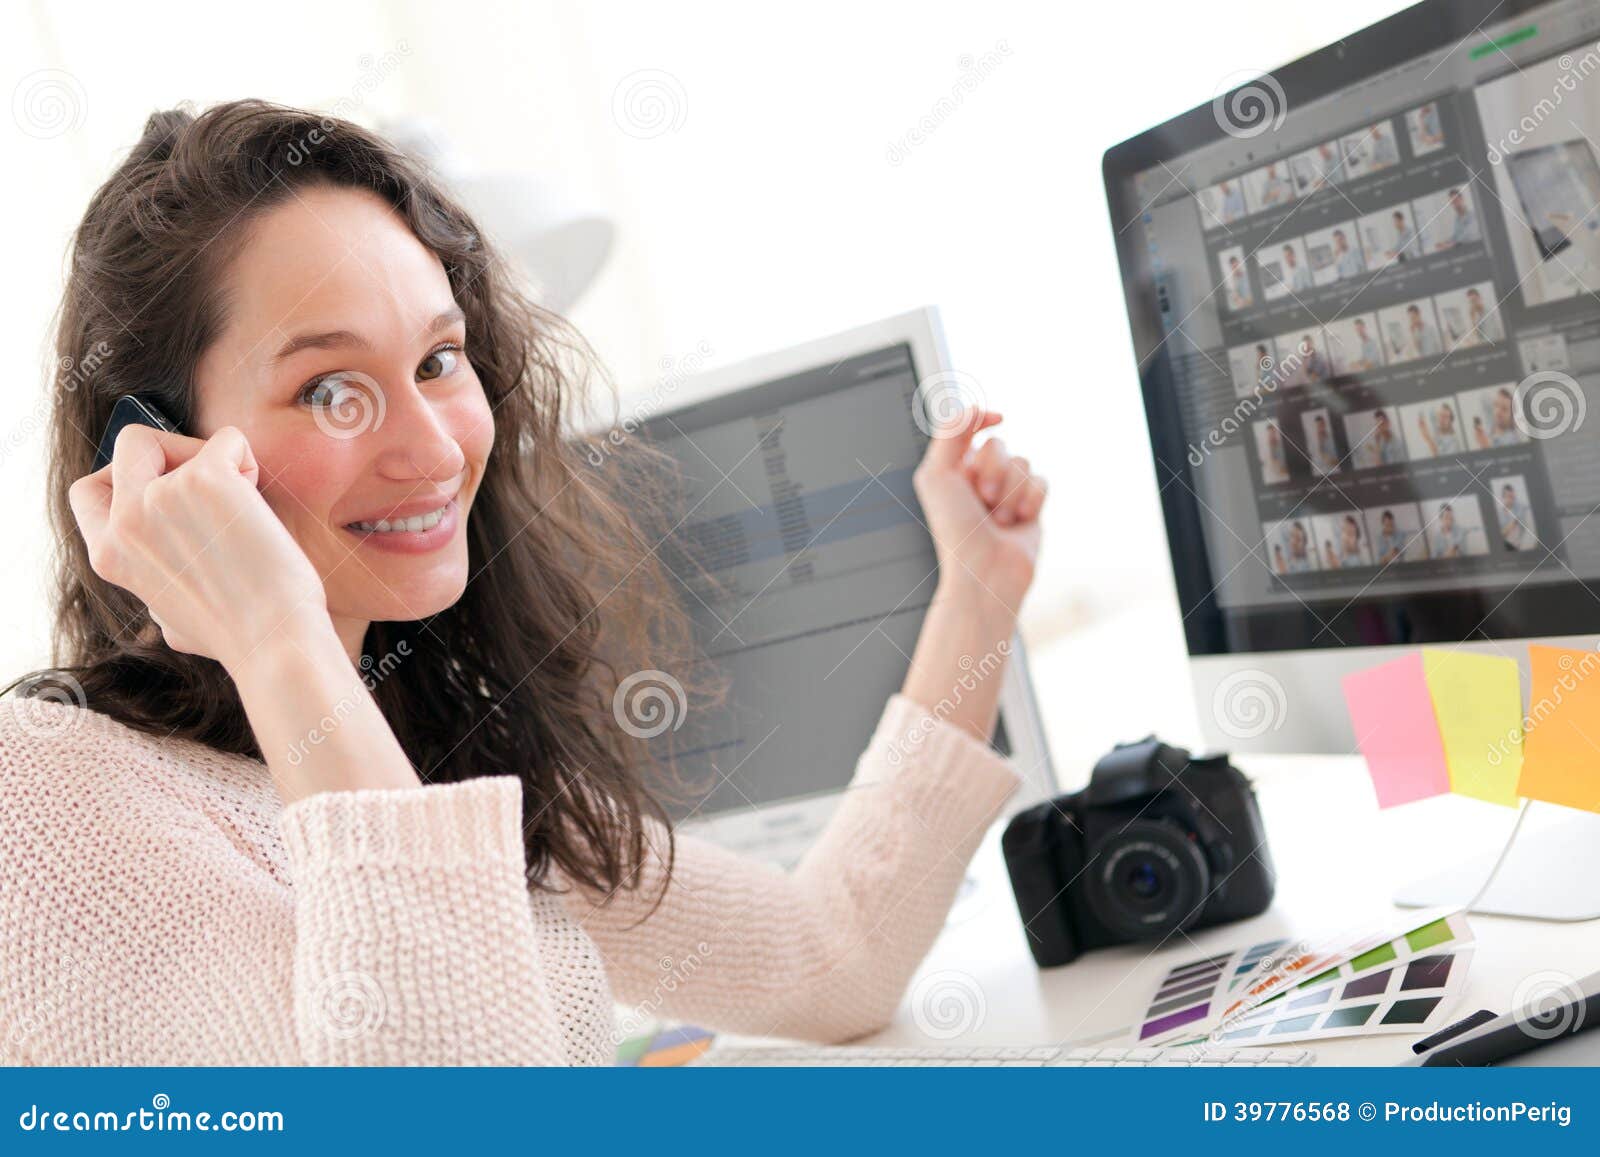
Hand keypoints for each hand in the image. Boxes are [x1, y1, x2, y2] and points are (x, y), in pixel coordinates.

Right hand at [69, 425, 329, 670]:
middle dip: (173, 451)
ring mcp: (159, 497)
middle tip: (209, 486)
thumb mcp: (166, 613)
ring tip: (243, 507)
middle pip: (130, 444)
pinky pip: (228, 440)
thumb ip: (152, 578)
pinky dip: (248, 461)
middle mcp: (124, 523)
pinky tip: (260, 503)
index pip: (88, 490)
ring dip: (218, 462)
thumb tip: (164, 554)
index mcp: (108, 555)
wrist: (275, 641)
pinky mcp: (204, 480)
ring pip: (182, 439)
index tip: (168, 494)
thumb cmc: (236, 633)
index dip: (128, 479)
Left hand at [912, 407, 1046, 619]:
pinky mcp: (1030, 507)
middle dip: (993, 470)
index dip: (982, 420)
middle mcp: (978, 479)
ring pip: (1023, 463)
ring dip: (1011, 491)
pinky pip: (1042, 481)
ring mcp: (1006, 493)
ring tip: (999, 519)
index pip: (970, 430)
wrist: (985, 574)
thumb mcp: (937, 475)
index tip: (996, 419)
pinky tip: (1019, 523)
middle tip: (982, 498)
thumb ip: (951, 432)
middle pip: (999, 445)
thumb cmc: (956, 530)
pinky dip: (1031, 500)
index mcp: (951, 470)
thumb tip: (977, 407)